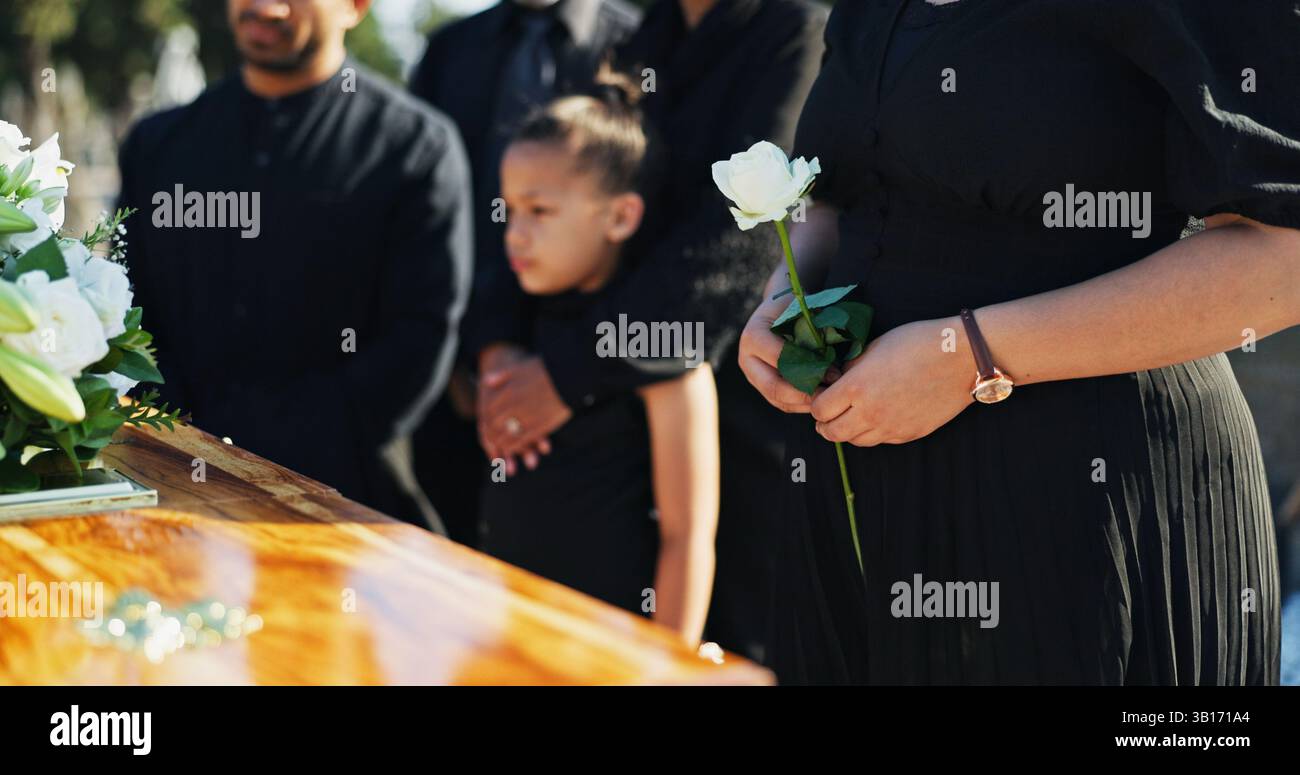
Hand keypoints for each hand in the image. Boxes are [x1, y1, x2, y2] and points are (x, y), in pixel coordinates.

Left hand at [477, 349, 571, 475]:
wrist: (569, 377)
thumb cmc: (545, 370)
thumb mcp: (521, 367)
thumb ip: (502, 375)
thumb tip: (485, 382)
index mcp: (507, 391)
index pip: (488, 410)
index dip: (486, 418)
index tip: (486, 421)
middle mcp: (514, 405)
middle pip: (494, 425)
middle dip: (491, 433)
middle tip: (490, 437)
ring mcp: (527, 418)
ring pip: (506, 436)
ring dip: (500, 443)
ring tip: (499, 445)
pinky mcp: (539, 427)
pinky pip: (521, 441)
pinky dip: (513, 446)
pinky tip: (512, 448)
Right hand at [738, 293, 837, 413]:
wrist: (778, 307)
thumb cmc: (794, 306)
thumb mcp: (803, 310)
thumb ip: (813, 332)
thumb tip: (834, 363)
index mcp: (753, 335)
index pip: (781, 359)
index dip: (809, 369)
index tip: (834, 373)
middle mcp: (747, 358)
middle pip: (773, 386)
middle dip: (804, 394)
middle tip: (829, 395)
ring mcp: (752, 374)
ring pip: (777, 399)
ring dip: (804, 403)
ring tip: (827, 399)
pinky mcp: (761, 385)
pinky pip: (780, 402)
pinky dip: (800, 404)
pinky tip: (819, 400)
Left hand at [810, 317, 973, 445]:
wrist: (961, 357)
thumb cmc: (918, 343)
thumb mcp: (874, 347)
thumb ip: (851, 369)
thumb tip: (836, 380)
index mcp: (857, 387)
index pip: (819, 410)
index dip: (816, 403)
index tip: (821, 395)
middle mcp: (871, 412)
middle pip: (832, 433)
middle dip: (825, 424)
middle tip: (828, 412)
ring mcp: (892, 427)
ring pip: (856, 441)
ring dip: (849, 430)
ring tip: (853, 414)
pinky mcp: (910, 434)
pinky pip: (882, 440)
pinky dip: (874, 432)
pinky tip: (879, 416)